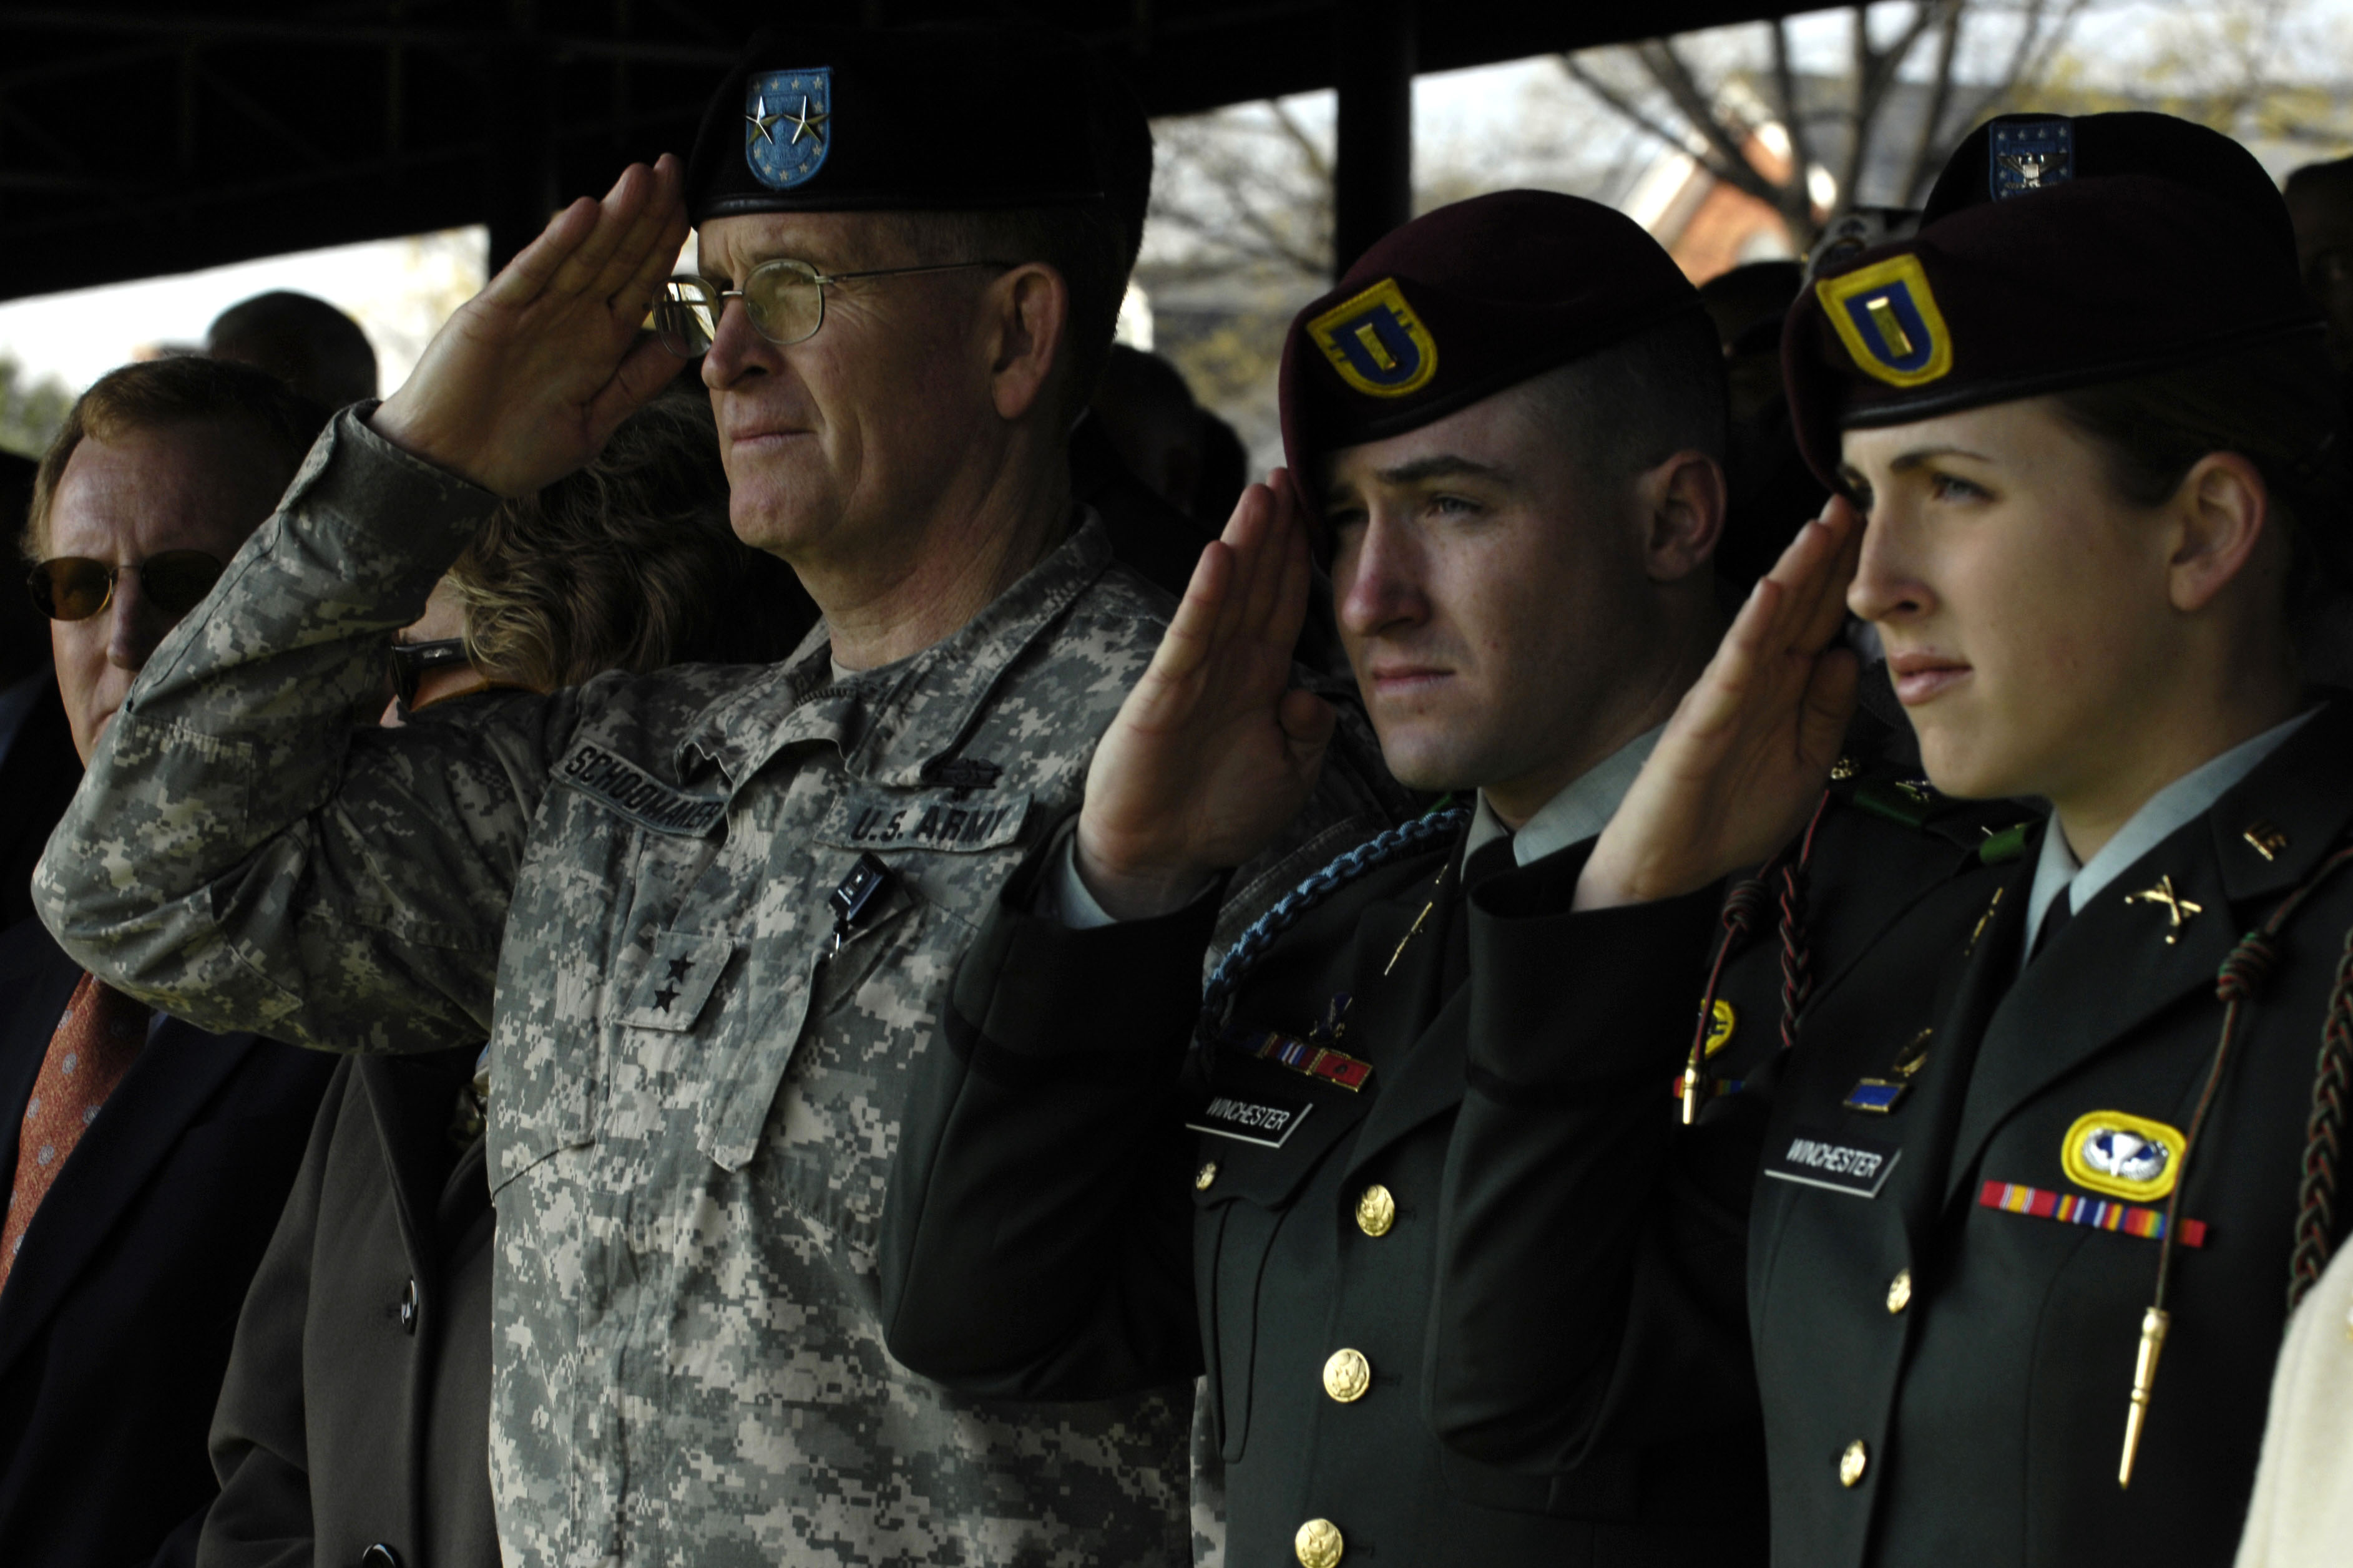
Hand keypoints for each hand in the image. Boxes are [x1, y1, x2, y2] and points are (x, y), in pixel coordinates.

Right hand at [372, 157, 690, 496]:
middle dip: (647, 214)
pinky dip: (557, 243)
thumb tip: (680, 345)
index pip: (640, 282)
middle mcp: (569, 317)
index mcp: (599, 342)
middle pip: (617, 256)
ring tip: (642, 177)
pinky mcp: (494, 313)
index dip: (665, 245)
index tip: (690, 206)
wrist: (452, 469)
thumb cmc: (519, 450)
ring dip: (613, 216)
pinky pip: (532, 273)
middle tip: (674, 167)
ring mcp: (532, 311)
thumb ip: (635, 384)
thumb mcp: (594, 423)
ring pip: (582, 254)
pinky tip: (583, 212)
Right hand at [1075, 471, 1336, 918]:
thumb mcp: (1288, 775)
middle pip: (1258, 583)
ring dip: (1244, 543)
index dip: (1301, 557)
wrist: (1162, 856)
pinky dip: (1206, 597)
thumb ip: (1309, 733)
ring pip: (1227, 596)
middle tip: (1289, 469)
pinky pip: (1191, 637)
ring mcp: (1196, 674)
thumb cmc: (1219, 814)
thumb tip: (1316, 697)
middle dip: (1274, 529)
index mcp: (1262, 679)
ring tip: (1260, 490)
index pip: (1286, 604)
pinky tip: (1220, 554)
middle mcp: (1230, 665)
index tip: (1316, 507)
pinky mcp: (1164, 692)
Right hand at [1575, 496, 1865, 911]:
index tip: (1880, 530)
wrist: (1669, 870)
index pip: (1822, 622)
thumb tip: (1851, 655)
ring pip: (1766, 622)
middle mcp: (1756, 680)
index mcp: (1783, 691)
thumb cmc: (1728, 819)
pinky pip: (1731, 666)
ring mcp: (1726, 693)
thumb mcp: (1804, 765)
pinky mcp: (1701, 718)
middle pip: (1799, 607)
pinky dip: (1751, 627)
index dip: (1848, 577)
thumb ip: (1828, 713)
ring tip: (1821, 526)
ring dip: (1794, 573)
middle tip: (1855, 498)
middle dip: (1826, 555)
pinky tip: (1770, 592)